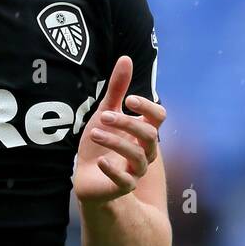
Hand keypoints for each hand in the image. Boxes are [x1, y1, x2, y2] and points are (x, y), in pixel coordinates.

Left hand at [74, 55, 165, 203]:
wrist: (86, 175)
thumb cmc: (99, 143)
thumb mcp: (105, 113)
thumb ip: (117, 90)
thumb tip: (126, 58)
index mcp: (143, 131)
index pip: (158, 117)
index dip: (148, 107)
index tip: (128, 99)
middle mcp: (145, 150)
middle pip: (149, 135)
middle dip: (126, 123)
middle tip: (103, 116)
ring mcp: (136, 170)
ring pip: (137, 156)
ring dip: (115, 142)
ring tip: (94, 133)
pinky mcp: (123, 186)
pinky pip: (125, 181)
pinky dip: (113, 170)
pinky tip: (100, 161)